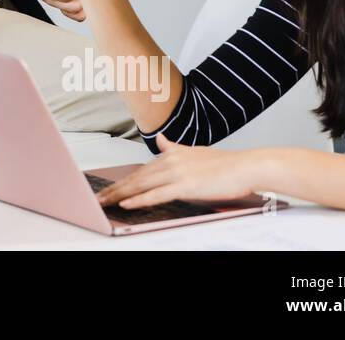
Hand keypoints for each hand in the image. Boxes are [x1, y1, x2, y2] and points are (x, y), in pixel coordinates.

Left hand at [95, 135, 262, 208]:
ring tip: (104, 202)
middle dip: (114, 189)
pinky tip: (127, 204)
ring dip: (120, 195)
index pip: (140, 171)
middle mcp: (170, 161)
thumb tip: (162, 141)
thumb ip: (174, 148)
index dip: (122, 181)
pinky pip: (157, 194)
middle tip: (98, 197)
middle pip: (135, 178)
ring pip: (141, 185)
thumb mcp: (195, 152)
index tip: (108, 188)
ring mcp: (177, 173)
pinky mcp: (185, 185)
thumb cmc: (225, 164)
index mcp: (171, 154)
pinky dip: (139, 199)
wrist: (247, 166)